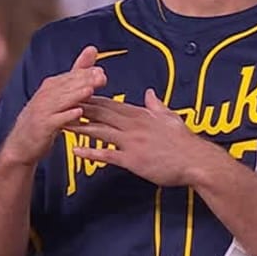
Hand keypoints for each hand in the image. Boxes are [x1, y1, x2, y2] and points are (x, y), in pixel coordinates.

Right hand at [1, 47, 106, 165]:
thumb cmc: (43, 118)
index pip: (70, 76)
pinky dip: (66, 116)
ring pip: (62, 101)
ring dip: (76, 95)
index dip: (85, 73)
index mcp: (50, 86)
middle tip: (101, 77)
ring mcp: (42, 111)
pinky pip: (55, 120)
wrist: (20, 144)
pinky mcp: (42, 127)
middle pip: (67, 86)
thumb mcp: (60, 94)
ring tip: (90, 91)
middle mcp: (45, 96)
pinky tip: (78, 113)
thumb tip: (93, 49)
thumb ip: (77, 73)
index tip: (101, 71)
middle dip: (83, 81)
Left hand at [69, 89, 216, 185]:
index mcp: (141, 114)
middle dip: (79, 108)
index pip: (111, 103)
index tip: (76, 94)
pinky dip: (90, 153)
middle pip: (101, 114)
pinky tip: (76, 151)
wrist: (196, 162)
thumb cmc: (185, 142)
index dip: (91, 98)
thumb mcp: (170, 117)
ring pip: (100, 132)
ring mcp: (132, 142)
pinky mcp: (133, 160)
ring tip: (61, 124)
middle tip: (60, 105)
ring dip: (79, 127)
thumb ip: (157, 105)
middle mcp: (133, 125)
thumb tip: (150, 94)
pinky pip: (107, 155)